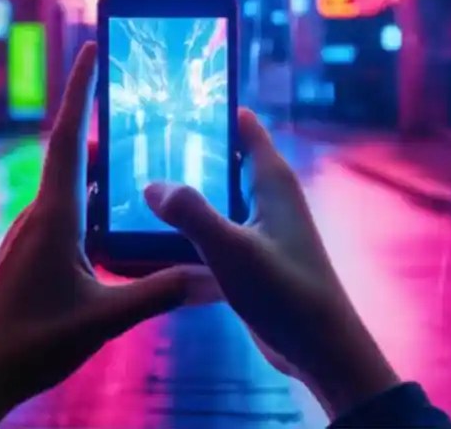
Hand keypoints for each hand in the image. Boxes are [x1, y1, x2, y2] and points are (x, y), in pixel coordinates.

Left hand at [0, 43, 216, 426]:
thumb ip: (157, 294)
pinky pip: (68, 216)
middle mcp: (39, 216)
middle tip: (140, 107)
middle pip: (75, 156)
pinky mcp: (30, 257)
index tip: (91, 47)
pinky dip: (95, 207)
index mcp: (53, 216)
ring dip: (103, 173)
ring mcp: (31, 236)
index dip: (80, 89)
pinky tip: (117, 226)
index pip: (70, 136)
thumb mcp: (103, 320)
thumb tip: (210, 279)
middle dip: (106, 129)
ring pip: (73, 189)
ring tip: (140, 164)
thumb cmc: (27, 345)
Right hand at [144, 110, 398, 418]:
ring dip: (181, 198)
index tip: (170, 100)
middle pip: (221, 162)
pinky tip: (148, 243)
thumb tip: (151, 184)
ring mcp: (259, 231)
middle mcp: (267, 199)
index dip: (211, 110)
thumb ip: (191, 213)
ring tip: (130, 188)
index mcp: (272, 181)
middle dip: (185, 155)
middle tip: (135, 145)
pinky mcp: (250, 260)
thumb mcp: (232, 250)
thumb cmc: (287, 292)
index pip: (243, 126)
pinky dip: (186, 235)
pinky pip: (211, 236)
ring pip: (213, 202)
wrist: (320, 349)